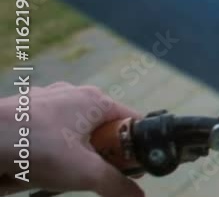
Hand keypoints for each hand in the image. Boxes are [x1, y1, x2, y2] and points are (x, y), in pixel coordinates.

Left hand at [0, 83, 143, 196]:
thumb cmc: (35, 147)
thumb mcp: (84, 173)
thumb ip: (117, 185)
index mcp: (95, 100)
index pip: (132, 122)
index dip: (135, 148)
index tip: (129, 170)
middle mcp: (73, 93)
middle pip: (100, 129)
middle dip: (96, 155)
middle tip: (88, 175)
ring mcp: (45, 100)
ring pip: (71, 132)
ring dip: (69, 155)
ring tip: (54, 173)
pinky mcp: (23, 111)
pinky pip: (45, 133)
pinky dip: (43, 152)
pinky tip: (31, 167)